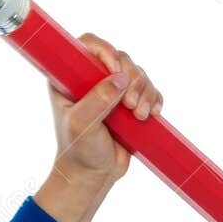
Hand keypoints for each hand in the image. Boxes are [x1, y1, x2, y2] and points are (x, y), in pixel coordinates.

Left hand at [46, 32, 162, 184]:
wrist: (92, 175)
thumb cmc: (78, 150)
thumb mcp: (82, 125)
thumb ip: (97, 100)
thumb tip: (119, 78)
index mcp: (69, 80)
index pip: (86, 46)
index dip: (103, 50)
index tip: (113, 69)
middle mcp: (91, 81)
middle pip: (120, 58)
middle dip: (131, 78)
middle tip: (128, 104)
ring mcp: (111, 91)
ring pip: (138, 74)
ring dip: (144, 92)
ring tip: (138, 116)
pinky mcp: (129, 104)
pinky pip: (150, 90)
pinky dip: (153, 99)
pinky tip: (150, 115)